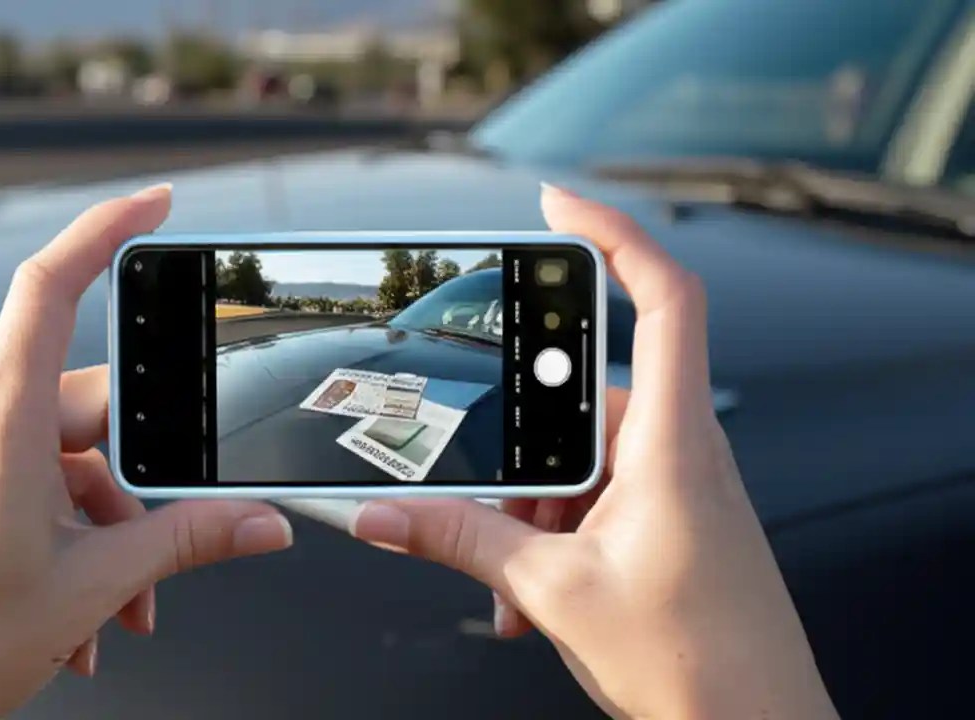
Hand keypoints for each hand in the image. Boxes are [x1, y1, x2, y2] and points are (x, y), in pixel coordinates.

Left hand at [0, 184, 293, 719]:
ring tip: (117, 612)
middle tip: (160, 558)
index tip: (154, 203)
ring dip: (108, 533)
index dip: (103, 231)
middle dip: (139, 488)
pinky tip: (80, 614)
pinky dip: (69, 541)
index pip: (47, 293)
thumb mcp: (89, 592)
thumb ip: (186, 543)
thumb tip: (260, 522)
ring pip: (63, 465)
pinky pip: (28, 489)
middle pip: (88, 411)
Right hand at [348, 185, 837, 719]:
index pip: (662, 298)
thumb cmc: (701, 666)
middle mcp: (678, 449)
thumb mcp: (554, 592)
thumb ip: (460, 541)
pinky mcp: (666, 518)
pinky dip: (552, 534)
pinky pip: (593, 498)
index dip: (614, 233)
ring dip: (531, 512)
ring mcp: (674, 485)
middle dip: (521, 452)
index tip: (557, 202)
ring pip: (578, 461)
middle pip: (582, 396)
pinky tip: (529, 591)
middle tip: (488, 499)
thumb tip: (386, 515)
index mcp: (670, 442)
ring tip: (512, 577)